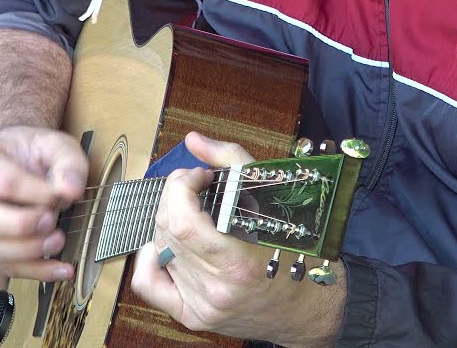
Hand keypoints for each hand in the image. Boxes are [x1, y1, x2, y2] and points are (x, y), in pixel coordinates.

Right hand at [0, 125, 86, 280]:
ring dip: (25, 252)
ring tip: (58, 242)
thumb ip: (67, 162)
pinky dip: (33, 271)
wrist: (14, 161)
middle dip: (20, 225)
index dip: (33, 193)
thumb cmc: (29, 152)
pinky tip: (60, 268)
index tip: (60, 196)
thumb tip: (71, 190)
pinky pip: (0, 266)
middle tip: (52, 221)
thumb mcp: (53, 144)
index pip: (1, 181)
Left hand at [130, 131, 344, 346]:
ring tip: (193, 215)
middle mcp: (217, 290)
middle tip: (196, 189)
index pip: (182, 221)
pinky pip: (148, 283)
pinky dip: (151, 256)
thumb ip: (231, 162)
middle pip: (167, 230)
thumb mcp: (273, 201)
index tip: (199, 176)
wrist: (307, 307)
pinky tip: (171, 245)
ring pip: (158, 250)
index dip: (181, 188)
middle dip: (175, 197)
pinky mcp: (192, 316)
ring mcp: (202, 306)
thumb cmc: (297, 253)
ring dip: (169, 222)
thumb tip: (193, 140)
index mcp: (239, 263)